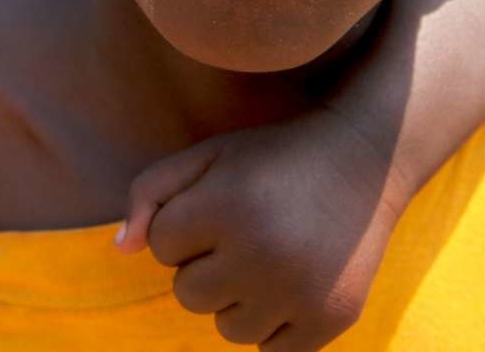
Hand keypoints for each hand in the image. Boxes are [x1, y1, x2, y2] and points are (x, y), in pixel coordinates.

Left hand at [118, 108, 408, 350]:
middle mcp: (263, 253)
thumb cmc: (271, 159)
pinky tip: (289, 285)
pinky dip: (273, 326)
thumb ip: (151, 192)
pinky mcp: (331, 318)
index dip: (184, 224)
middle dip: (205, 265)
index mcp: (227, 206)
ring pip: (226, 328)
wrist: (362, 163)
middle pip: (188, 294)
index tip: (219, 203)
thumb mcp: (207, 155)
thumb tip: (121, 250)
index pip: (161, 246)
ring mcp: (300, 292)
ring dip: (236, 299)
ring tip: (267, 258)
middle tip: (245, 232)